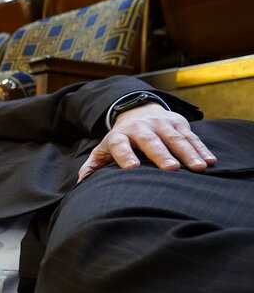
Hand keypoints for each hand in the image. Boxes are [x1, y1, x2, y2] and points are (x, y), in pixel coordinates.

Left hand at [78, 103, 216, 181]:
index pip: (120, 145)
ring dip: (188, 153)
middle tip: (171, 169)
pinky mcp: (178, 122)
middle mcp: (141, 128)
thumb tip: (81, 182)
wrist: (138, 110)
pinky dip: (202, 148)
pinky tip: (210, 161)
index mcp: (120, 136)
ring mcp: (161, 124)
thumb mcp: (104, 148)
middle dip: (161, 154)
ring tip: (198, 168)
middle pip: (151, 141)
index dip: (125, 156)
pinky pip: (192, 136)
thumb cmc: (121, 138)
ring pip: (176, 138)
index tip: (132, 169)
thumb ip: (94, 164)